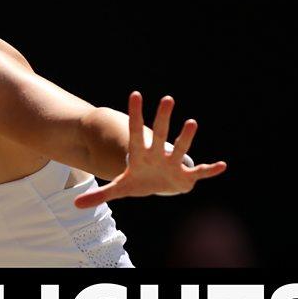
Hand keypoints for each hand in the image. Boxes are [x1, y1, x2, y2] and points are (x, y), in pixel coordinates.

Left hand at [74, 92, 225, 208]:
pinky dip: (210, 171)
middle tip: (167, 98)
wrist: (157, 188)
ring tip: (192, 122)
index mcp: (140, 155)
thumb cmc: (139, 182)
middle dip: (163, 118)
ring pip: (179, 148)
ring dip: (185, 137)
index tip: (135, 94)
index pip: (135, 132)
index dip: (135, 115)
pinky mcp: (184, 176)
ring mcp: (172, 164)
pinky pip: (199, 173)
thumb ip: (100, 194)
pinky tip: (222, 166)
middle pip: (159, 134)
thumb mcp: (119, 189)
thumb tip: (75, 204)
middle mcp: (157, 155)